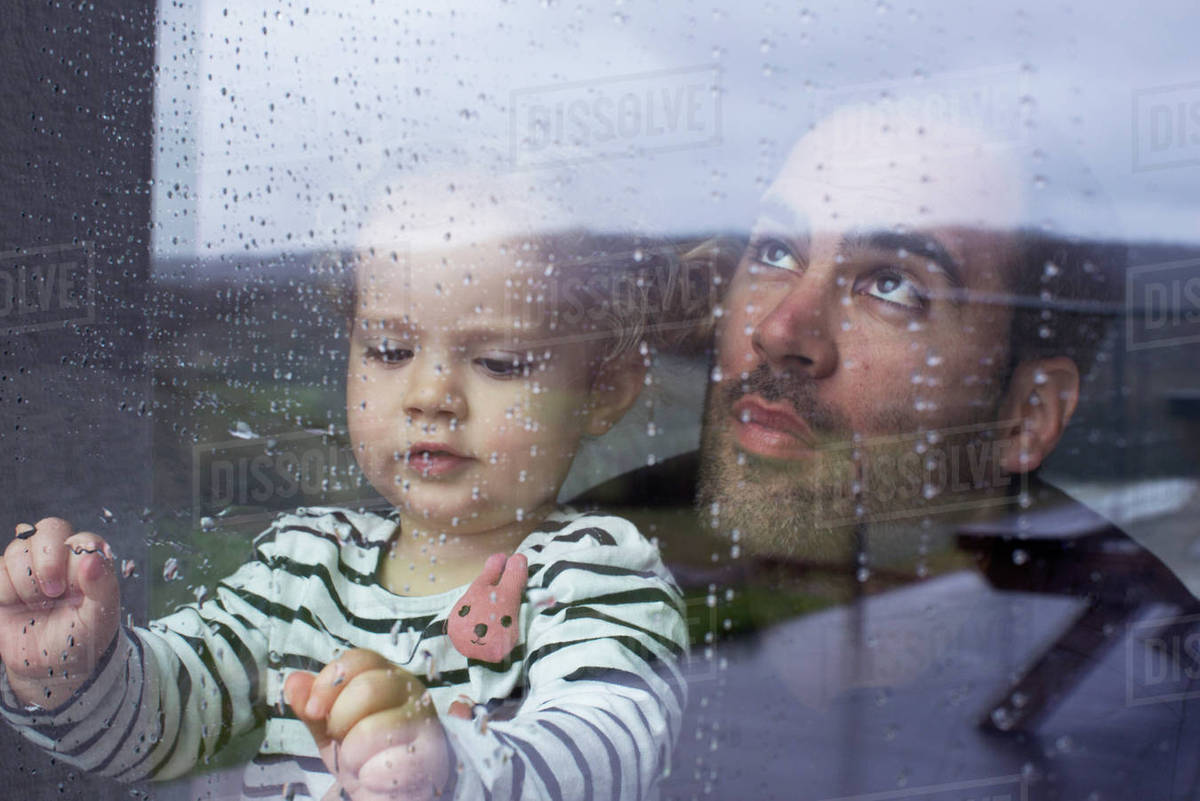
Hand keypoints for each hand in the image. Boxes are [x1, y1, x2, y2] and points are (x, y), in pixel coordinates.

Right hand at [0, 518, 119, 706]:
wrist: (48, 668)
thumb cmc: (80, 639)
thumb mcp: (98, 618)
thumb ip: (102, 587)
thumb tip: (93, 557)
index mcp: (88, 561)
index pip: (80, 539)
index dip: (71, 560)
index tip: (68, 590)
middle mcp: (60, 557)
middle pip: (48, 529)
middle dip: (45, 562)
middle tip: (51, 593)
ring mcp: (30, 566)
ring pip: (18, 548)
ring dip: (25, 582)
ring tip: (36, 605)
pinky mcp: (3, 579)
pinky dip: (4, 590)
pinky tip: (15, 605)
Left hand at [285, 649, 451, 800]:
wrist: (400, 792)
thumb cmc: (367, 753)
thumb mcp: (335, 728)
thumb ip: (314, 706)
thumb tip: (293, 682)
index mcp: (388, 676)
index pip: (359, 660)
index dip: (329, 682)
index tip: (313, 710)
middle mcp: (412, 691)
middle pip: (366, 689)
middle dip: (340, 720)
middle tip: (342, 739)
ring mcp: (425, 723)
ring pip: (370, 730)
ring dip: (352, 754)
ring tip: (361, 761)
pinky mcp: (430, 757)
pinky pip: (383, 765)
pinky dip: (369, 776)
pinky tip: (376, 776)